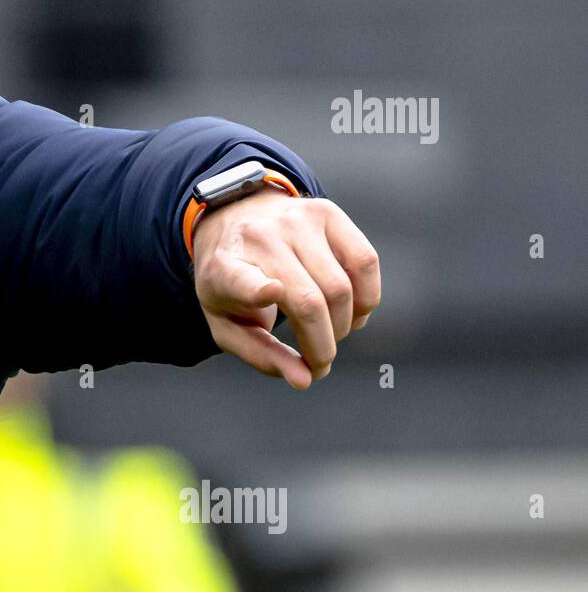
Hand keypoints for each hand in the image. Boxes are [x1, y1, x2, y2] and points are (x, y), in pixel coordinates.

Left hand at [190, 189, 379, 389]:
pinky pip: (365, 262)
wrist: (236, 219)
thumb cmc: (232, 284)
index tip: (271, 291)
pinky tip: (353, 313)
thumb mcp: (228, 324)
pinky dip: (368, 298)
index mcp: (224, 269)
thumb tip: (305, 379)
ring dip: (345, 326)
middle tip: (319, 363)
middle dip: (323, 346)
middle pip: (309, 303)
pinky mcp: (326, 212)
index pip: (240, 279)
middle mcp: (259, 239)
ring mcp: (295, 221)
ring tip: (331, 336)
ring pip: (341, 287)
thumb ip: (261, 355)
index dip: (256, 289)